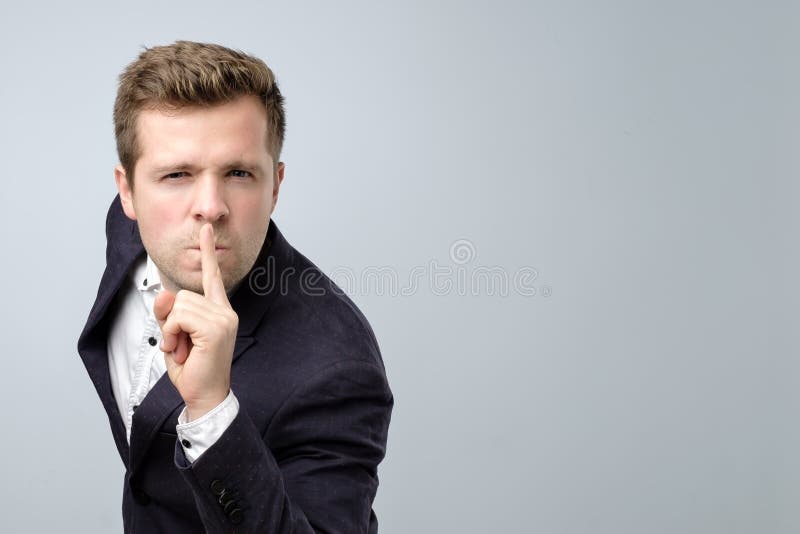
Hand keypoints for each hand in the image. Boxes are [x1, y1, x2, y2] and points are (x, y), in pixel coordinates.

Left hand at [154, 223, 238, 420]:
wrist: (205, 396)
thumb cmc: (193, 370)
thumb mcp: (174, 337)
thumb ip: (168, 314)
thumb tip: (164, 293)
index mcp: (219, 311)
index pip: (212, 277)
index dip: (207, 252)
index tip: (205, 229)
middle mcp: (225, 312)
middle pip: (181, 295)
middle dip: (171, 321)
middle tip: (181, 345)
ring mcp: (223, 319)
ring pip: (178, 305)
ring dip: (171, 330)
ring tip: (183, 349)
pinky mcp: (216, 328)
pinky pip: (179, 317)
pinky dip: (173, 334)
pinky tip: (184, 350)